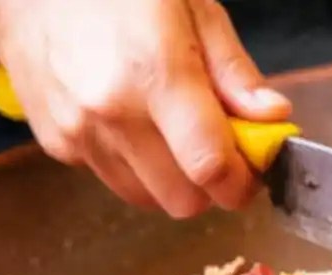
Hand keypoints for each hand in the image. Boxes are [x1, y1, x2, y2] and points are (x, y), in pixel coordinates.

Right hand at [0, 0, 290, 216]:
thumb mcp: (192, 8)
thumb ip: (234, 71)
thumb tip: (273, 118)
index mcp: (156, 74)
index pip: (210, 166)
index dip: (243, 183)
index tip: (255, 171)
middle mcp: (114, 114)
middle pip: (183, 200)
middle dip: (211, 188)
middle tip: (218, 151)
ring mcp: (81, 134)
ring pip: (149, 199)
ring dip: (173, 182)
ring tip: (173, 134)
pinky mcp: (58, 146)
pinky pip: (114, 180)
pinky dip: (136, 168)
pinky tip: (133, 124)